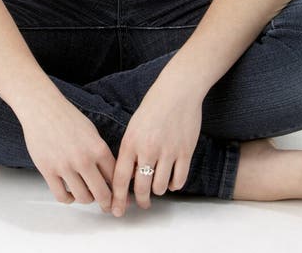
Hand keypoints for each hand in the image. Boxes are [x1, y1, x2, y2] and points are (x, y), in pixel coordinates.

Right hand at [18, 89, 116, 213]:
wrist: (43, 109)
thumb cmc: (67, 117)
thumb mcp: (92, 132)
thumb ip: (100, 153)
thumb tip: (108, 174)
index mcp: (98, 148)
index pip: (114, 177)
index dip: (119, 190)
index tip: (119, 196)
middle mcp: (83, 159)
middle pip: (101, 193)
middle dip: (107, 203)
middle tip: (107, 206)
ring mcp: (65, 166)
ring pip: (83, 198)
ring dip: (87, 200)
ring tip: (87, 195)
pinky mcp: (48, 171)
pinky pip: (62, 196)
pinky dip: (68, 199)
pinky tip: (70, 193)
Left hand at [110, 80, 203, 216]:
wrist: (178, 90)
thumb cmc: (154, 106)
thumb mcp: (134, 126)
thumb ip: (131, 150)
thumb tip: (131, 176)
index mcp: (131, 142)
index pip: (120, 178)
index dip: (117, 198)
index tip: (116, 211)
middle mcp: (148, 149)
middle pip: (141, 188)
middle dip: (141, 201)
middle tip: (142, 203)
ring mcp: (168, 151)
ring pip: (160, 187)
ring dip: (158, 190)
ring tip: (157, 185)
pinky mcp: (185, 151)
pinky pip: (179, 180)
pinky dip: (174, 185)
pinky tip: (171, 180)